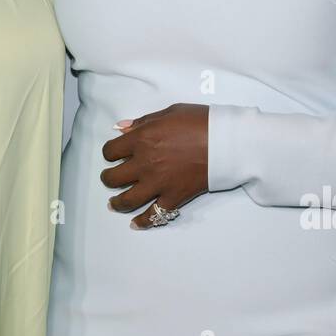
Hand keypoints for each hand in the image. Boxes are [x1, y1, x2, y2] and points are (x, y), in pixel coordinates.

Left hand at [101, 103, 208, 228]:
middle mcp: (145, 163)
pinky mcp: (173, 197)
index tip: (114, 155)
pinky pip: (153, 214)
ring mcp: (158, 183)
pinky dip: (142, 221)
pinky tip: (134, 223)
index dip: (110, 153)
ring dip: (116, 203)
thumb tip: (122, 128)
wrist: (226, 141)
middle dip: (108, 178)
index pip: (111, 151)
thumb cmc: (199, 121)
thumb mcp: (169, 112)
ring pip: (127, 199)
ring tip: (114, 203)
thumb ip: (142, 122)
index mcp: (142, 139)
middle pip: (113, 178)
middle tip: (111, 178)